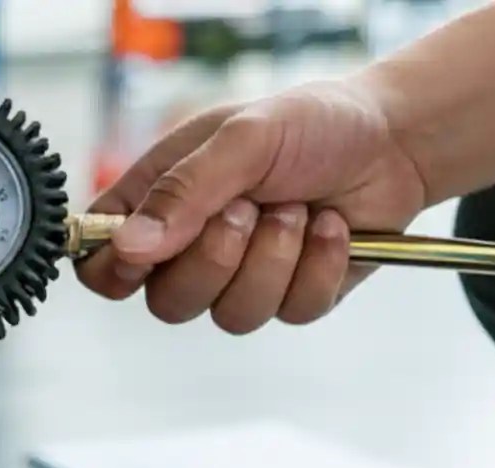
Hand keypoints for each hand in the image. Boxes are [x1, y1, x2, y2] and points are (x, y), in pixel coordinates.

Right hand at [76, 79, 427, 333]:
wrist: (393, 140)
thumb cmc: (310, 124)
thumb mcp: (242, 138)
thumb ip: (184, 192)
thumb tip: (129, 247)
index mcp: (158, 203)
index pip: (100, 261)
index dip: (113, 269)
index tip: (144, 252)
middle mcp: (190, 248)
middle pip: (166, 303)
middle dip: (216, 259)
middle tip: (249, 208)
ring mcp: (240, 278)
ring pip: (231, 316)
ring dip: (273, 259)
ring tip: (298, 210)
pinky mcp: (291, 298)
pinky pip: (290, 313)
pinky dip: (318, 266)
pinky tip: (331, 229)